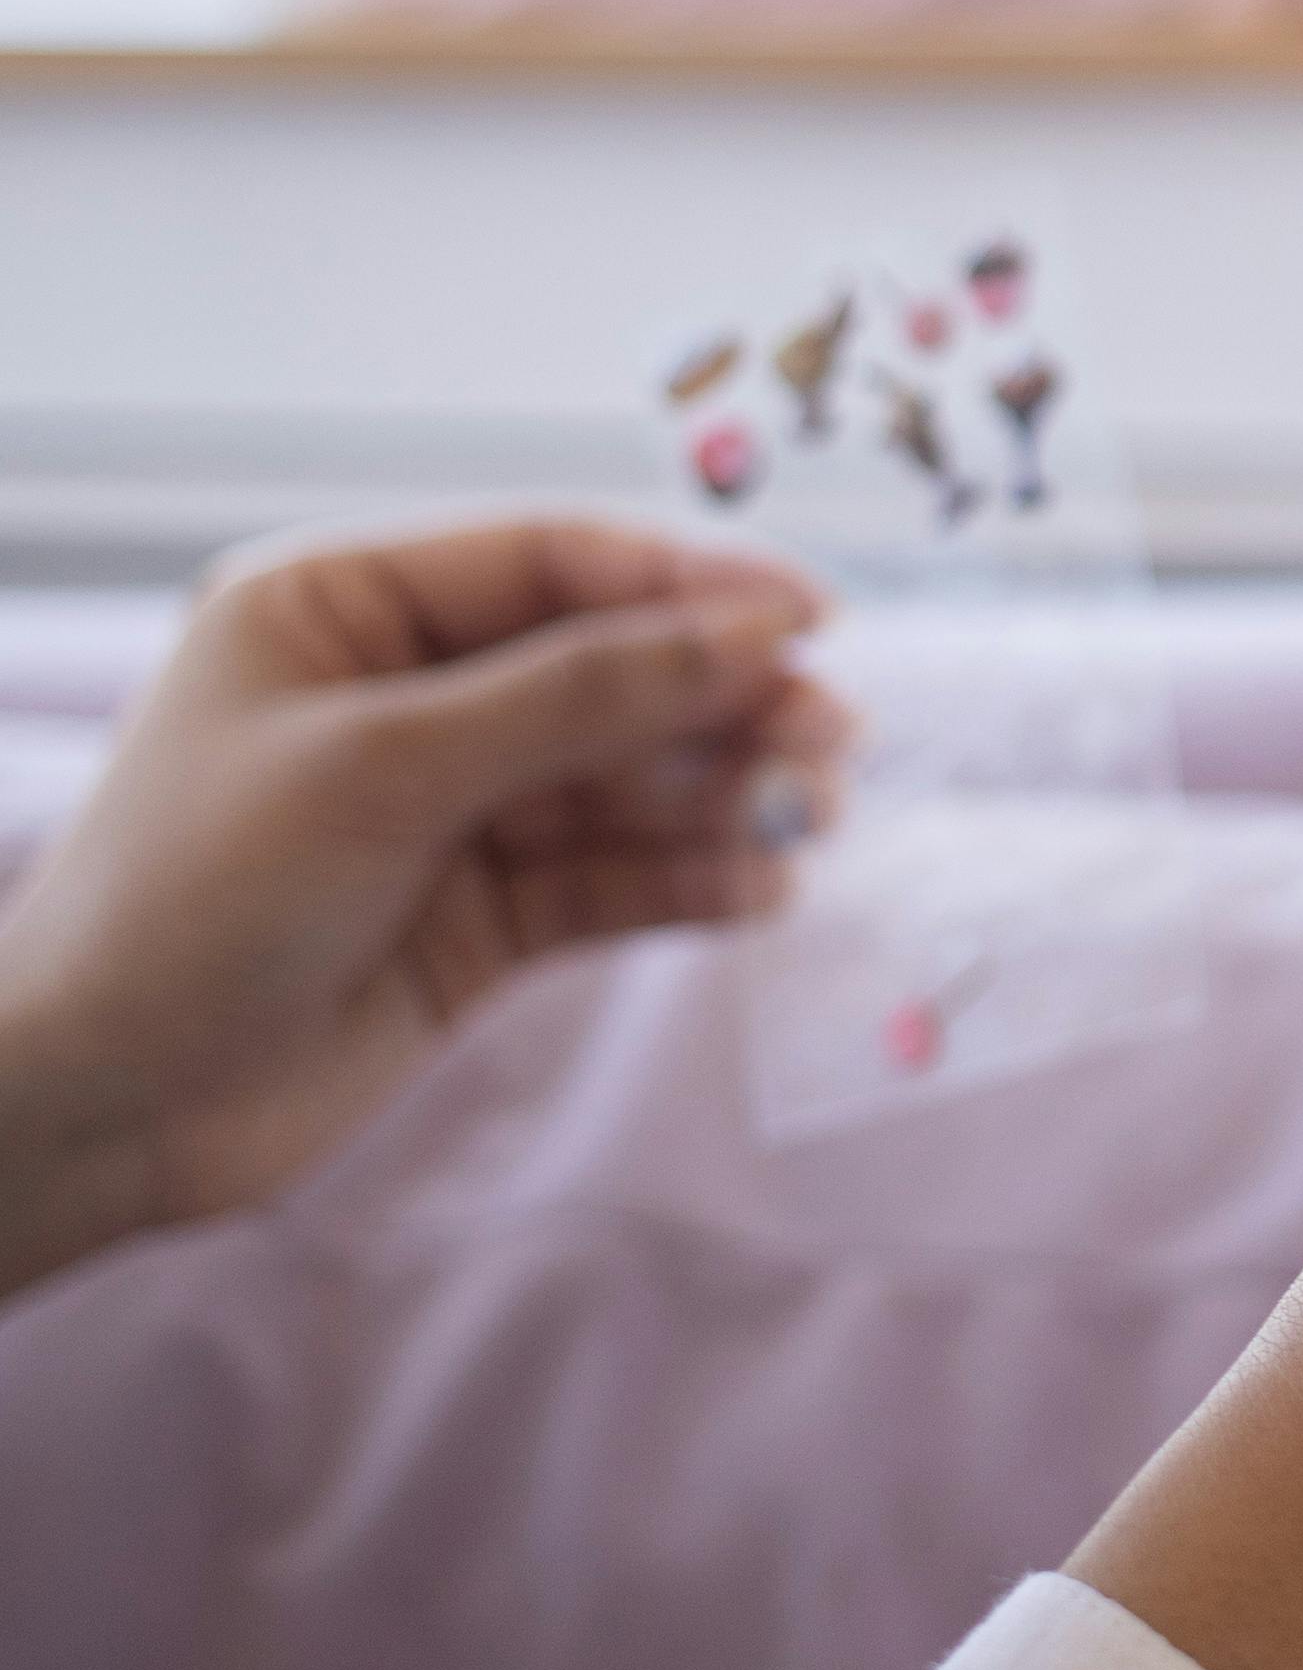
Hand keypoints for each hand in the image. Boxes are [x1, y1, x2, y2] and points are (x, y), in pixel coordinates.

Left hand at [0, 521, 852, 1294]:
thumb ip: (574, 697)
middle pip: (606, 668)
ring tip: (815, 817)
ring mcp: (444, 810)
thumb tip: (750, 632)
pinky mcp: (477, 920)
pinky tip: (761, 891)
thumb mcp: (382, 769)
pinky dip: (688, 880)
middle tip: (835, 740)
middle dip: (722, 699)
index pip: (551, 561)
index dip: (688, 582)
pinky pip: (609, 879)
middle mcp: (402, 694)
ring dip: (723, 793)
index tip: (814, 620)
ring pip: (623, 778)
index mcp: (342, 607)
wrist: (101, 1108)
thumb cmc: (193, 900)